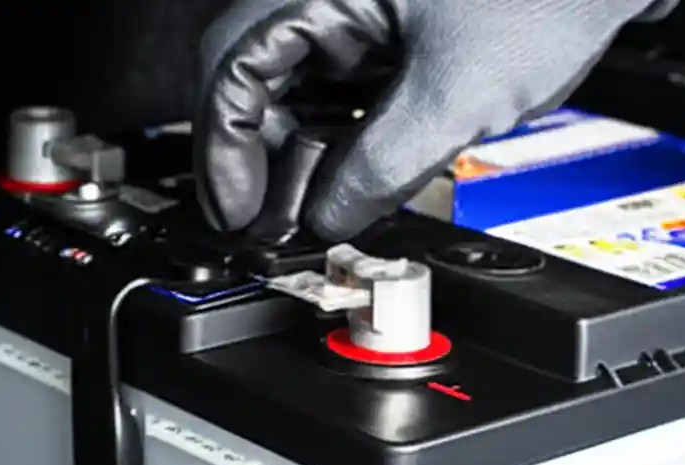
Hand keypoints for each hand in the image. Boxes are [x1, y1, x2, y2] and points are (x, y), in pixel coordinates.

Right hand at [194, 0, 667, 240]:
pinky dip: (341, 132)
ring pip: (300, 84)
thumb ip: (382, 164)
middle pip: (258, 77)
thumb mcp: (457, 94)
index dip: (227, 151)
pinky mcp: (392, 25)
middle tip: (273, 223)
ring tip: (316, 212)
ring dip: (301, 150)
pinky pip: (343, 82)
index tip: (238, 215)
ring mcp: (362, 6)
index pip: (237, 68)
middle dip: (261, 156)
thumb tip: (328, 219)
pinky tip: (352, 176)